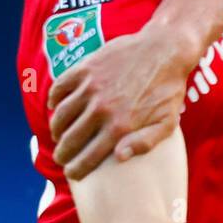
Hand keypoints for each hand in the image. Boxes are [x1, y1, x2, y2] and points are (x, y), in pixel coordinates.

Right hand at [47, 24, 191, 179]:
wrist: (165, 49)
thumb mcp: (167, 122)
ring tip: (59, 134)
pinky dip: (53, 100)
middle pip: (69, 140)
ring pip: (60, 116)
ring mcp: (91, 87)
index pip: (88, 157)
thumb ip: (145, 143)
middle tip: (62, 157)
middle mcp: (102, 108)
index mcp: (121, 126)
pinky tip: (56, 106)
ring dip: (56, 129)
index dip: (76, 169)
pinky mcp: (85, 68)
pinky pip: (59, 88)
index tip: (72, 173)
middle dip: (62, 154)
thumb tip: (119, 157)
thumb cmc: (169, 88)